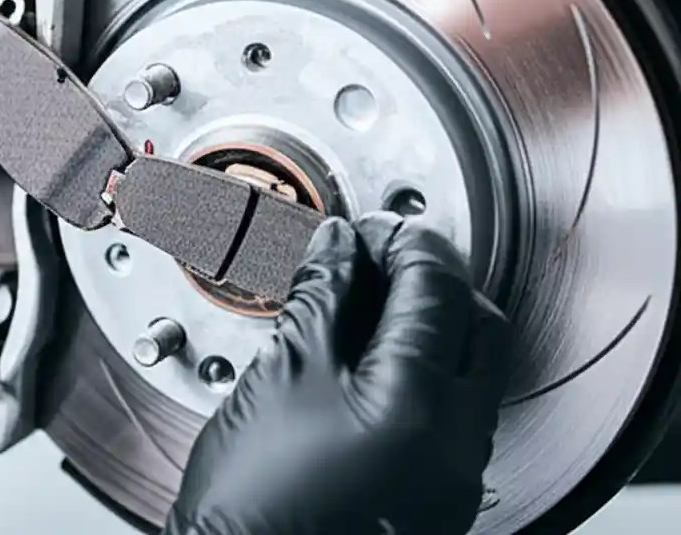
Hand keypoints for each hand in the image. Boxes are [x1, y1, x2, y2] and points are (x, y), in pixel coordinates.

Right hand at [165, 213, 509, 534]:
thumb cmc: (252, 502)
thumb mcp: (283, 374)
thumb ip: (323, 294)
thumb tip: (341, 244)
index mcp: (419, 407)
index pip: (439, 288)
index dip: (404, 240)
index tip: (371, 228)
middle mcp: (458, 446)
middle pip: (477, 326)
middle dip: (432, 279)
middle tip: (378, 256)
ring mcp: (455, 477)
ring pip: (471, 370)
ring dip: (429, 323)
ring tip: (367, 302)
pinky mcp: (439, 497)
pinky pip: (453, 414)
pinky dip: (423, 371)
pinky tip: (371, 359)